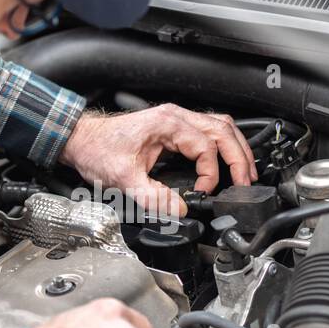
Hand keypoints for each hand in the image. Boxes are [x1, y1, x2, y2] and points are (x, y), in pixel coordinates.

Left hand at [60, 104, 256, 216]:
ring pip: (220, 126)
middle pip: (223, 130)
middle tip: (247, 182)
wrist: (81, 140)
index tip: (202, 192)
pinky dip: (223, 146)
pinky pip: (208, 130)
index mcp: (168, 124)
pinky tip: (227, 160)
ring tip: (245, 173)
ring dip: (236, 149)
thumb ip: (153, 197)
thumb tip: (179, 210)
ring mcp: (176, 120)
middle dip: (240, 158)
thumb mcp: (123, 179)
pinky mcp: (173, 128)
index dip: (210, 174)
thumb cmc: (97, 150)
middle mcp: (175, 117)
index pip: (205, 147)